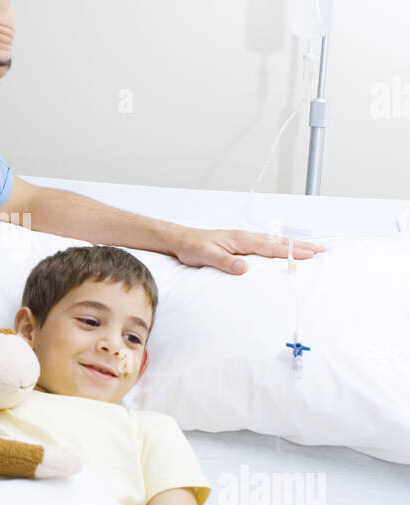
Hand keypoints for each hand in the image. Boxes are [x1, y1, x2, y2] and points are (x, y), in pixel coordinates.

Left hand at [172, 226, 325, 275]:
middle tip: (322, 250)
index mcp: (241, 240)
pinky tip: (286, 249)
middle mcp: (246, 237)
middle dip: (301, 246)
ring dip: (294, 244)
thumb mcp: (206, 257)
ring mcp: (245, 239)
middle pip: (279, 241)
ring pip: (275, 241)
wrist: (182, 240)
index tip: (310, 254)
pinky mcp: (242, 243)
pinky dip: (281, 245)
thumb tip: (244, 268)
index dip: (291, 251)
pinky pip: (266, 243)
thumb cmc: (193, 247)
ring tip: (312, 248)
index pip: (271, 246)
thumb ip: (225, 262)